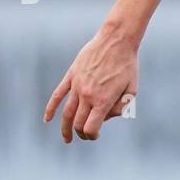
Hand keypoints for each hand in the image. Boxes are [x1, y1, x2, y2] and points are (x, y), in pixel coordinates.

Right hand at [43, 25, 138, 143]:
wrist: (116, 41)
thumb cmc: (127, 66)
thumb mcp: (131, 90)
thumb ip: (120, 108)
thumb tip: (105, 117)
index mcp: (103, 101)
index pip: (90, 128)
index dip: (92, 136)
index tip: (96, 135)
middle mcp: (87, 95)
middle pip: (78, 123)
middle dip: (81, 133)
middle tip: (86, 135)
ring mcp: (77, 86)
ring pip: (66, 112)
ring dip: (65, 128)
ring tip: (66, 138)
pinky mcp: (71, 76)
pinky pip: (57, 95)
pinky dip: (50, 109)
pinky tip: (47, 119)